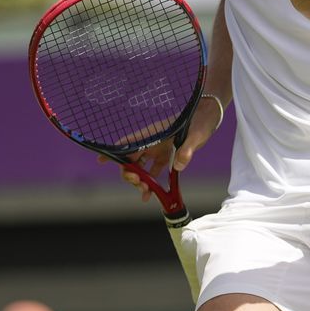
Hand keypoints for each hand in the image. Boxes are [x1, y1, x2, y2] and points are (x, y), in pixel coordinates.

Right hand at [97, 95, 223, 201]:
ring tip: (146, 194)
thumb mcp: (195, 135)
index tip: (100, 160)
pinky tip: (151, 195)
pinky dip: (151, 182)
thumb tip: (178, 166)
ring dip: (140, 181)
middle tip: (139, 185)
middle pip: (131, 159)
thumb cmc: (200, 120)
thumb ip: (187, 150)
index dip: (113, 152)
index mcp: (153, 134)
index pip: (128, 143)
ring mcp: (158, 149)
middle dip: (130, 174)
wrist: (209, 115)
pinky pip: (154, 171)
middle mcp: (152, 142)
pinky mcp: (167, 155)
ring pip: (141, 167)